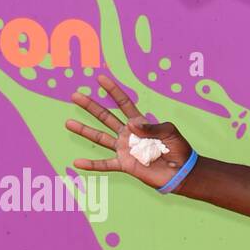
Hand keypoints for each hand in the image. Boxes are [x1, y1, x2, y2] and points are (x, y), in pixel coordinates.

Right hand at [64, 73, 196, 189]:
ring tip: (68, 123)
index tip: (100, 78)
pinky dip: (92, 165)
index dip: (113, 90)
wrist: (181, 171)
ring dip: (84, 131)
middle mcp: (128, 134)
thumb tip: (131, 125)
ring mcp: (125, 149)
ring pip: (100, 138)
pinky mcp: (125, 164)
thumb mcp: (169, 132)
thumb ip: (152, 127)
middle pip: (106, 117)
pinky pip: (105, 164)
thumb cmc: (179, 149)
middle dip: (91, 106)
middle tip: (75, 95)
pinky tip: (77, 163)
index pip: (123, 103)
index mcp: (140, 123)